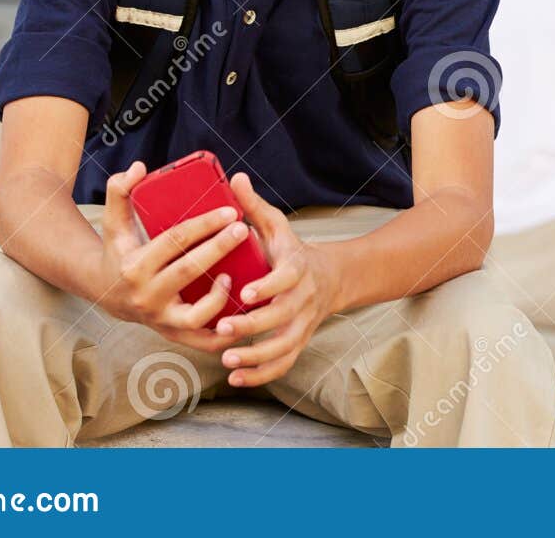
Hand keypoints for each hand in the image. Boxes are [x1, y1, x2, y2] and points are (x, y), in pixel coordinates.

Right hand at [96, 161, 246, 351]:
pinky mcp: (171, 334)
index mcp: (134, 265)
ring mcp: (159, 318)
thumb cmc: (119, 252)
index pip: (174, 241)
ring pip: (194, 316)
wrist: (107, 294)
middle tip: (244, 229)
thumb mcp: (115, 222)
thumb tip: (140, 167)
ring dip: (218, 299)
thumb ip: (121, 191)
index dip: (204, 224)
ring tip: (234, 275)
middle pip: (187, 272)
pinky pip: (200, 340)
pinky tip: (239, 310)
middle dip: (218, 249)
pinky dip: (221, 332)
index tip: (231, 210)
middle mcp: (145, 295)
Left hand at [210, 172, 336, 387]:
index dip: (268, 287)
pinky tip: (236, 377)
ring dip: (256, 356)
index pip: (286, 279)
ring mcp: (302, 323)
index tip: (244, 292)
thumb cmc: (292, 251)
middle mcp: (303, 299)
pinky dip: (262, 375)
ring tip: (228, 359)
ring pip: (284, 346)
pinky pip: (284, 363)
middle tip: (223, 328)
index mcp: (297, 268)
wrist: (330, 278)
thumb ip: (255, 207)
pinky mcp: (299, 342)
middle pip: (283, 317)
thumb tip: (235, 178)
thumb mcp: (278, 226)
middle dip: (253, 325)